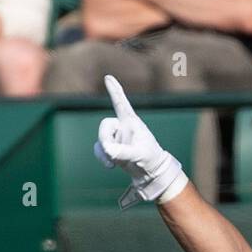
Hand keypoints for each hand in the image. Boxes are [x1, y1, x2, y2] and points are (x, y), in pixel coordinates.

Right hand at [94, 74, 187, 208]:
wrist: (151, 173)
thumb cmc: (150, 159)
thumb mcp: (139, 155)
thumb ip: (123, 152)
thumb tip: (108, 150)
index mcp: (132, 123)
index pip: (121, 104)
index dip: (115, 91)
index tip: (108, 77)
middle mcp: (122, 127)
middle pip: (105, 126)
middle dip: (104, 139)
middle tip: (110, 152)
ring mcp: (117, 137)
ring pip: (101, 139)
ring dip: (103, 152)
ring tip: (113, 163)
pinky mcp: (112, 148)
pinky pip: (100, 149)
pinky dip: (102, 157)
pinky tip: (111, 166)